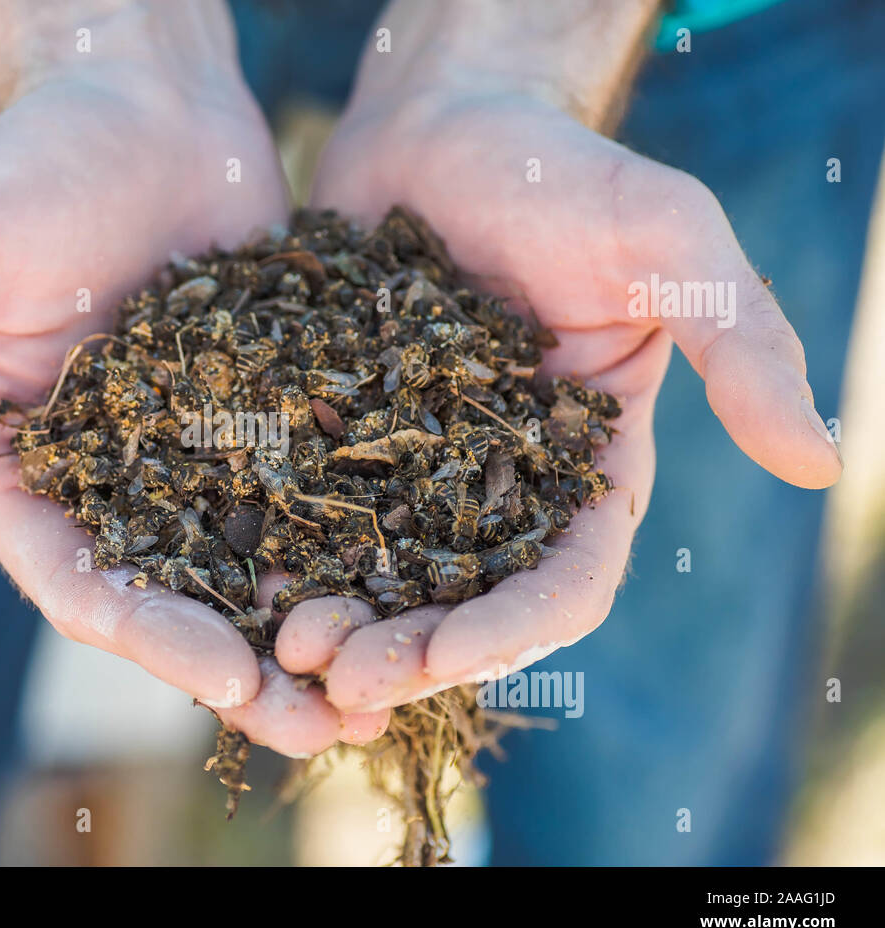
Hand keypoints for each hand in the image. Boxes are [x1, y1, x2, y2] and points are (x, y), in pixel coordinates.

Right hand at [0, 6, 360, 755]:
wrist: (139, 100)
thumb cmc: (23, 162)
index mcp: (14, 468)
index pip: (74, 576)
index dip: (147, 632)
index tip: (227, 673)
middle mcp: (100, 480)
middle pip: (170, 597)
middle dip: (240, 667)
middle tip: (322, 729)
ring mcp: (184, 455)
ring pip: (246, 563)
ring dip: (305, 630)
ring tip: (381, 692)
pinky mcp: (256, 421)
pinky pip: (306, 493)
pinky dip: (349, 544)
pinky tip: (416, 583)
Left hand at [285, 81, 840, 713]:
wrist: (446, 124)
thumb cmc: (565, 171)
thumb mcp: (667, 239)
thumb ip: (740, 341)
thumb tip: (818, 461)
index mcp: (586, 465)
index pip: (564, 582)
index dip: (511, 631)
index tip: (442, 656)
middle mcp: (501, 485)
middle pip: (462, 603)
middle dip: (409, 650)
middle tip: (340, 675)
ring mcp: (416, 467)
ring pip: (381, 577)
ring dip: (341, 624)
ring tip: (286, 646)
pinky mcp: (344, 438)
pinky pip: (311, 511)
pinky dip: (283, 553)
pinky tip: (237, 580)